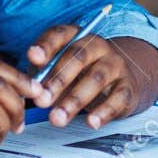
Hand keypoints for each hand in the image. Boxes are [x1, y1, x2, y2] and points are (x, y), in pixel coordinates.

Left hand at [25, 29, 157, 126]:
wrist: (118, 81)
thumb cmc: (79, 74)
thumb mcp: (57, 68)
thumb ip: (43, 73)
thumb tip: (31, 89)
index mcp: (76, 37)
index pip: (60, 34)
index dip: (46, 45)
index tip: (33, 57)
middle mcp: (97, 46)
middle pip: (78, 57)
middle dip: (58, 79)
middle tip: (41, 100)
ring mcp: (114, 65)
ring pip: (96, 78)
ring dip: (75, 100)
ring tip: (58, 118)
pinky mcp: (127, 86)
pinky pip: (118, 98)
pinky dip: (104, 111)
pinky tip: (91, 122)